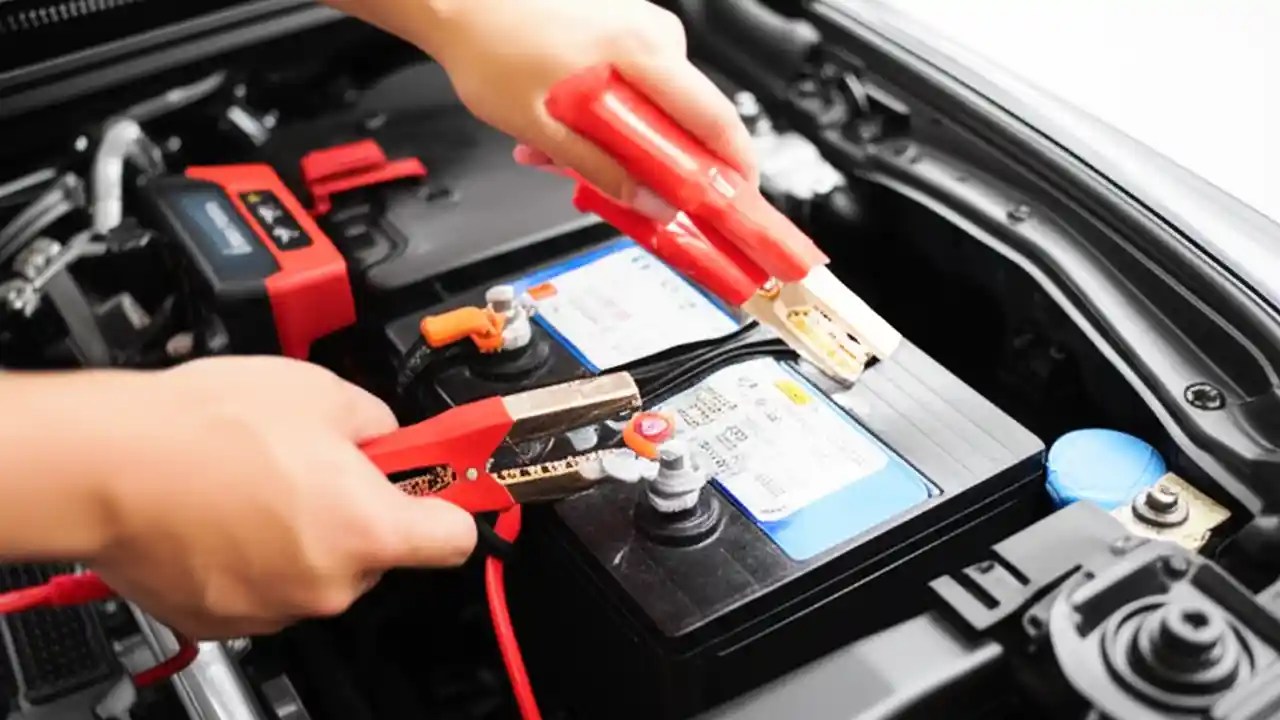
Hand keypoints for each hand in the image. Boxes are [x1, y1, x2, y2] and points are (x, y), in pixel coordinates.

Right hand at [90, 356, 475, 638]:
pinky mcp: (226, 620)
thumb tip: (387, 434)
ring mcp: (276, 607)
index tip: (448, 488)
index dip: (453, 504)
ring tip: (257, 482)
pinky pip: (267, 586)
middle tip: (320, 466)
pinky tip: (226, 511)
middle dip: (360, 510)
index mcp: (368, 529)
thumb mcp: (322, 392)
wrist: (107, 464)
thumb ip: (378, 422)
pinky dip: (256, 556)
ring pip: (320, 570)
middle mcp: (329, 582)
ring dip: (304, 533)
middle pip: (380, 553)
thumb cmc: (204, 427)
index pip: (456, 539)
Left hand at [330, 0, 756, 211]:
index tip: (738, 200)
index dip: (735, 166)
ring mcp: (636, 23)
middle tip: (624, 191)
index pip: (716, 118)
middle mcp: (652, 31)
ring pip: (653, 102)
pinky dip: (604, 111)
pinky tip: (562, 124)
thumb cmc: (486, 44)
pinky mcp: (617, 23)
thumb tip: (647, 202)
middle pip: (688, 115)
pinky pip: (632, 79)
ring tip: (560, 153)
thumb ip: (600, 169)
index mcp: (644, 52)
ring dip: (618, 139)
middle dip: (660, 163)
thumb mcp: (541, 126)